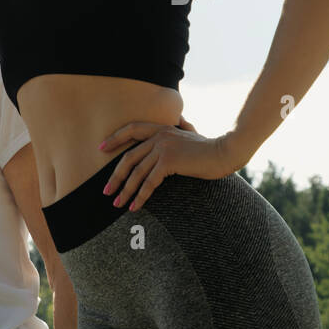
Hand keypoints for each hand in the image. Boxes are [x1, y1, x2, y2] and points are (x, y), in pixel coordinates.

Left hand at [98, 120, 237, 212]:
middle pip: (128, 158)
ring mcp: (163, 148)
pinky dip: (140, 196)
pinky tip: (134, 207)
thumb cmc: (211, 148)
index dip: (115, 138)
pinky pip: (149, 182)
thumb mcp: (192, 135)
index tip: (100, 148)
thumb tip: (180, 122)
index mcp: (162, 128)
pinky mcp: (169, 161)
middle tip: (106, 191)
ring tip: (117, 204)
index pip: (132, 129)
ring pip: (136, 173)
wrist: (228, 152)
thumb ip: (181, 129)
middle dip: (115, 176)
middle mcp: (159, 136)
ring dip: (125, 191)